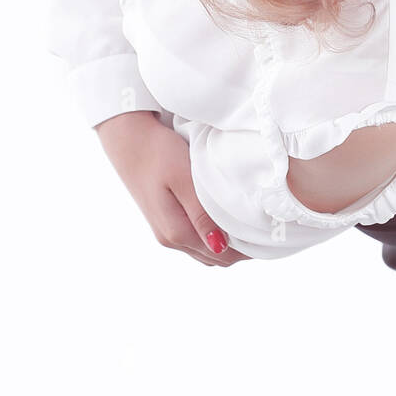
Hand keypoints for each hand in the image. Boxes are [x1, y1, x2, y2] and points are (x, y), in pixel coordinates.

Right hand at [96, 111, 251, 267]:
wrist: (128, 137)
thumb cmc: (158, 153)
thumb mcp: (184, 180)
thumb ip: (201, 215)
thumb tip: (220, 246)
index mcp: (176, 232)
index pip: (222, 255)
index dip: (247, 249)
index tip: (267, 233)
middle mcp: (169, 239)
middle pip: (215, 258)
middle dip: (239, 248)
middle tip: (262, 226)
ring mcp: (164, 232)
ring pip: (205, 250)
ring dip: (226, 242)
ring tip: (246, 221)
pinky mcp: (163, 221)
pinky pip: (195, 239)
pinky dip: (212, 235)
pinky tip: (223, 217)